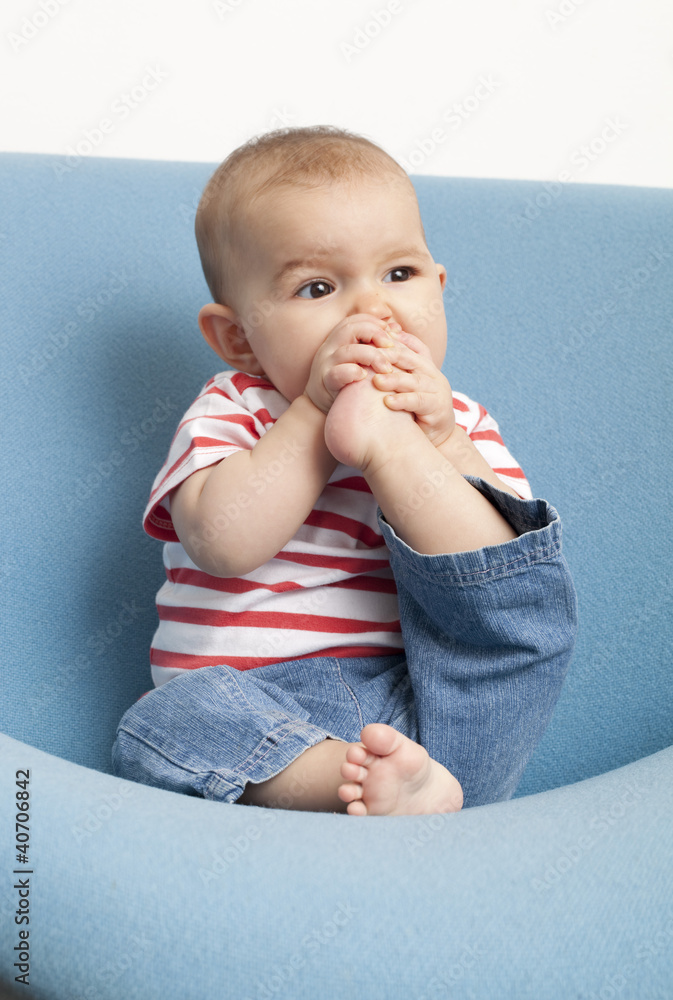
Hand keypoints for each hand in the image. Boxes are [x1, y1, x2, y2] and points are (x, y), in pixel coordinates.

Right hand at [303, 314, 397, 414]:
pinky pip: (337, 373)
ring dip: (371, 356)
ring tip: (386, 369)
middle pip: (350, 328)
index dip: (373, 321)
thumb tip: (396, 328)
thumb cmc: (348, 381)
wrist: (321, 407)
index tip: (390, 331)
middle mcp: (329, 347)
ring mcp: (325, 364)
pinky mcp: (325, 382)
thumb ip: (374, 343)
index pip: (355, 320)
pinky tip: (364, 376)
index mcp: (338, 339)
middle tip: (392, 346)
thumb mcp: (359, 359)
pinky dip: (352, 372)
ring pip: (347, 351)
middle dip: (374, 333)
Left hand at [371, 325, 456, 446]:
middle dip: (388, 356)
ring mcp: (437, 390)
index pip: (407, 345)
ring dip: (394, 379)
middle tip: (368, 356)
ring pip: (414, 380)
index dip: (390, 340)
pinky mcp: (439, 408)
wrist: (436, 437)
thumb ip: (391, 370)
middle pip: (410, 358)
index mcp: (424, 365)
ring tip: (376, 381)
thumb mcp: (402, 386)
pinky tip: (387, 402)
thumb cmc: (413, 410)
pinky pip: (419, 401)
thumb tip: (366, 354)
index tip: (370, 339)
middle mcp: (432, 374)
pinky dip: (403, 400)